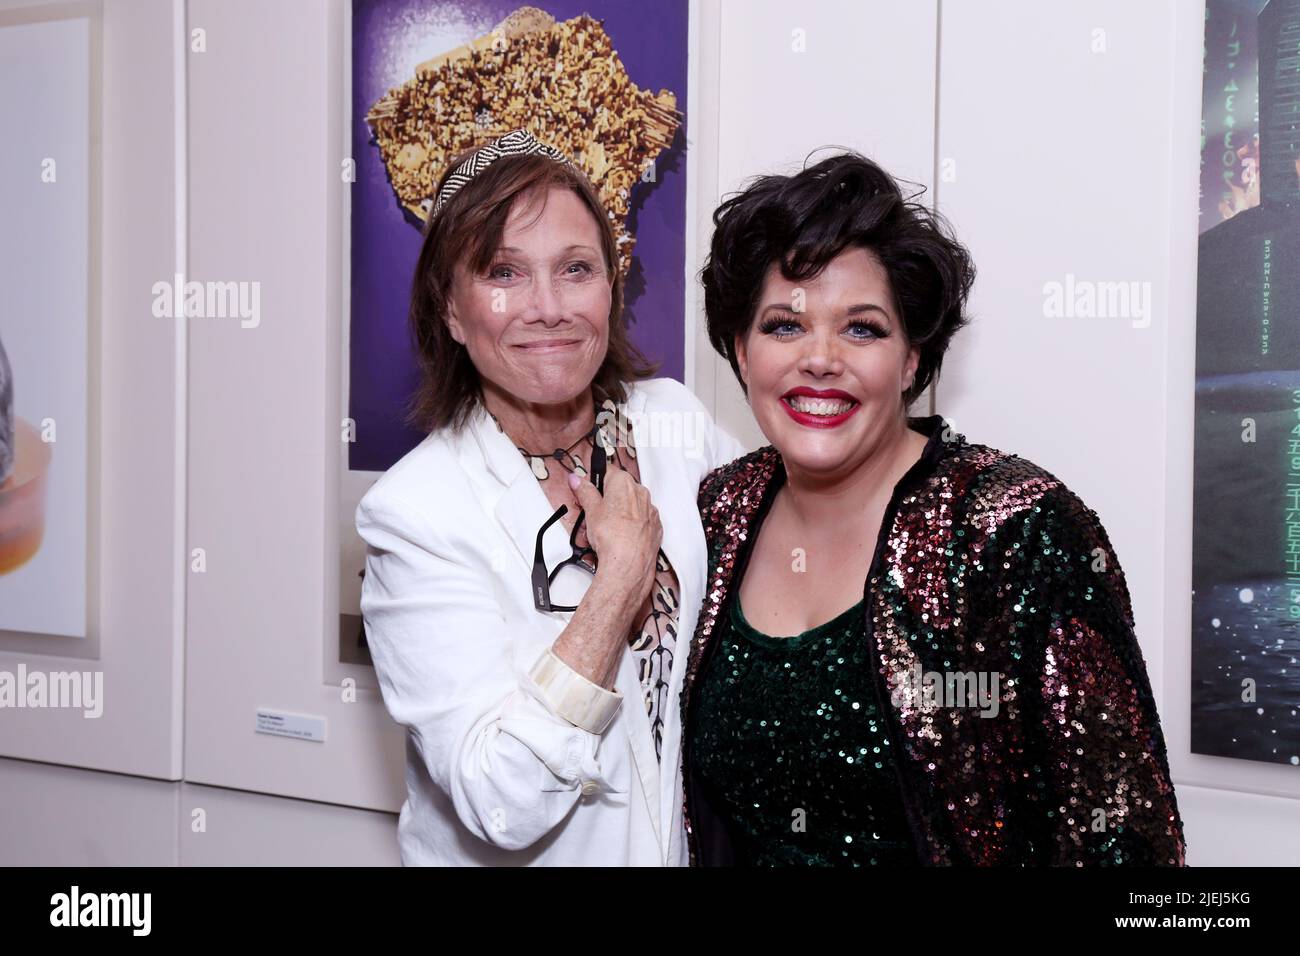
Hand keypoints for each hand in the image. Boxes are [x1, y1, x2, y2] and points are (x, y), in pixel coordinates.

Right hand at [568, 467, 660, 603]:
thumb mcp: (590, 511)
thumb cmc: (612, 537)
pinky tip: (618, 538)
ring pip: (629, 507)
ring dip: (616, 515)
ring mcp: (650, 511)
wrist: (629, 564)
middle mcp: (641, 493)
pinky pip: (639, 522)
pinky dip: (630, 527)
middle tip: (592, 515)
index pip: (607, 471)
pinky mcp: (654, 527)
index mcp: (624, 483)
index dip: (594, 482)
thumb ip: (584, 491)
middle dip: (604, 501)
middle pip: (618, 491)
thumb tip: (577, 480)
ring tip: (603, 531)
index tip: (587, 491)